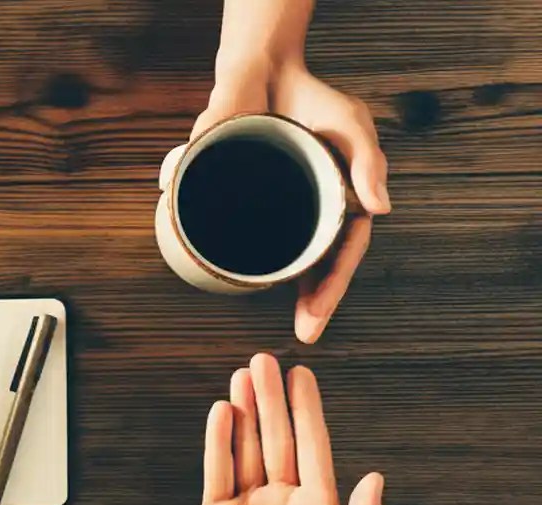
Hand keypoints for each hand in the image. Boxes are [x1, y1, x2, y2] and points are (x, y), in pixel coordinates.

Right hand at [194, 353, 387, 504]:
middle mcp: (283, 501)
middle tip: (264, 360)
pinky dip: (218, 442)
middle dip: (271, 399)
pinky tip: (221, 414)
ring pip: (246, 447)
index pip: (312, 448)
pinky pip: (217, 471)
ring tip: (242, 376)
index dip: (307, 411)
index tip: (302, 375)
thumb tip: (376, 477)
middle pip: (277, 439)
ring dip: (245, 412)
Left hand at [195, 60, 391, 343]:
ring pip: (276, 258)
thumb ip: (367, 162)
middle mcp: (303, 216)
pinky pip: (230, 234)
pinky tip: (225, 281)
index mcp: (334, 207)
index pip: (339, 256)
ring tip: (277, 321)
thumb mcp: (352, 124)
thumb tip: (380, 210)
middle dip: (313, 302)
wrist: (262, 71)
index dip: (330, 290)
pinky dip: (228, 258)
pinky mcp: (231, 198)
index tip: (315, 321)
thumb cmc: (314, 102)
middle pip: (312, 266)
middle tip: (306, 332)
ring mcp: (268, 211)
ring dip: (276, 289)